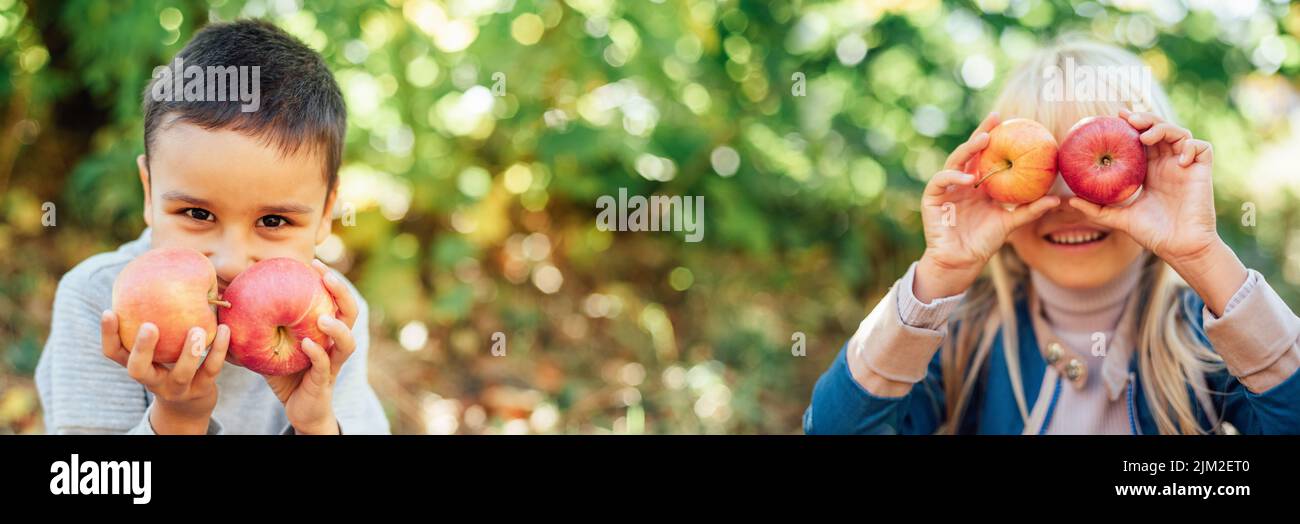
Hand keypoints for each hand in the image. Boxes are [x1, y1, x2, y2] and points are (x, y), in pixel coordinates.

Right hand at [101, 311, 230, 433]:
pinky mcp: (201, 389)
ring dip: (188, 352)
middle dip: (142, 348)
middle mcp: (151, 379)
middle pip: (137, 369)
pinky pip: (211, 370)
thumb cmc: (171, 361)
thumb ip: (156, 319)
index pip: (113, 353)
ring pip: (180, 374)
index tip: (109, 311)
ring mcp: (176, 388)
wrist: (191, 402)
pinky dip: (219, 350)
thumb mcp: (160, 346)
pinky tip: (224, 329)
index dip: (108, 335)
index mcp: (137, 364)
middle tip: (149, 326)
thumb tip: (158, 272)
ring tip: (196, 330)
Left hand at [263, 260, 358, 434]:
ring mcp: (333, 364)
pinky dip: (317, 354)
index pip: (335, 301)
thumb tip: (226, 312)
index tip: (315, 263)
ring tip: (322, 317)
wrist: (299, 410)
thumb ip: (258, 330)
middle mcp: (335, 345)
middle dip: (341, 293)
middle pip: (351, 314)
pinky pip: (324, 365)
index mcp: (326, 332)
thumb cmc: (287, 376)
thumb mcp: (272, 348)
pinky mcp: (323, 383)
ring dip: (337, 327)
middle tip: (327, 277)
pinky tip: (306, 343)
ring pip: (347, 343)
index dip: (330, 281)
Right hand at [916, 113, 1059, 301]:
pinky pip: (940, 180)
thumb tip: (1058, 199)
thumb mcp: (1010, 223)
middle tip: (995, 119)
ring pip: (954, 161)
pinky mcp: (932, 198)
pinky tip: (968, 178)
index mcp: (978, 184)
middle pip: (969, 152)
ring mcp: (946, 189)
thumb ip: (1030, 210)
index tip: (1009, 122)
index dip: (994, 137)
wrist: (961, 262)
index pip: (985, 155)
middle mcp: (961, 182)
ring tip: (983, 140)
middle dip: (980, 133)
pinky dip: (952, 176)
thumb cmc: (984, 242)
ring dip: (967, 149)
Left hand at [1068, 110, 1244, 314]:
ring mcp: (1186, 166)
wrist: (1180, 248)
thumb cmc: (1153, 234)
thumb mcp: (1119, 219)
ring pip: (1180, 133)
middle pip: (1160, 130)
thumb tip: (1068, 200)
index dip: (1131, 125)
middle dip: (1146, 119)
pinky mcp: (1202, 172)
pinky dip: (1191, 147)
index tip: (1115, 116)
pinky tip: (1178, 160)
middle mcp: (1168, 164)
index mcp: (1150, 171)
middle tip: (1128, 120)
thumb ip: (1096, 209)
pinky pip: (1202, 148)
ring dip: (1164, 128)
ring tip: (1145, 137)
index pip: (1141, 140)